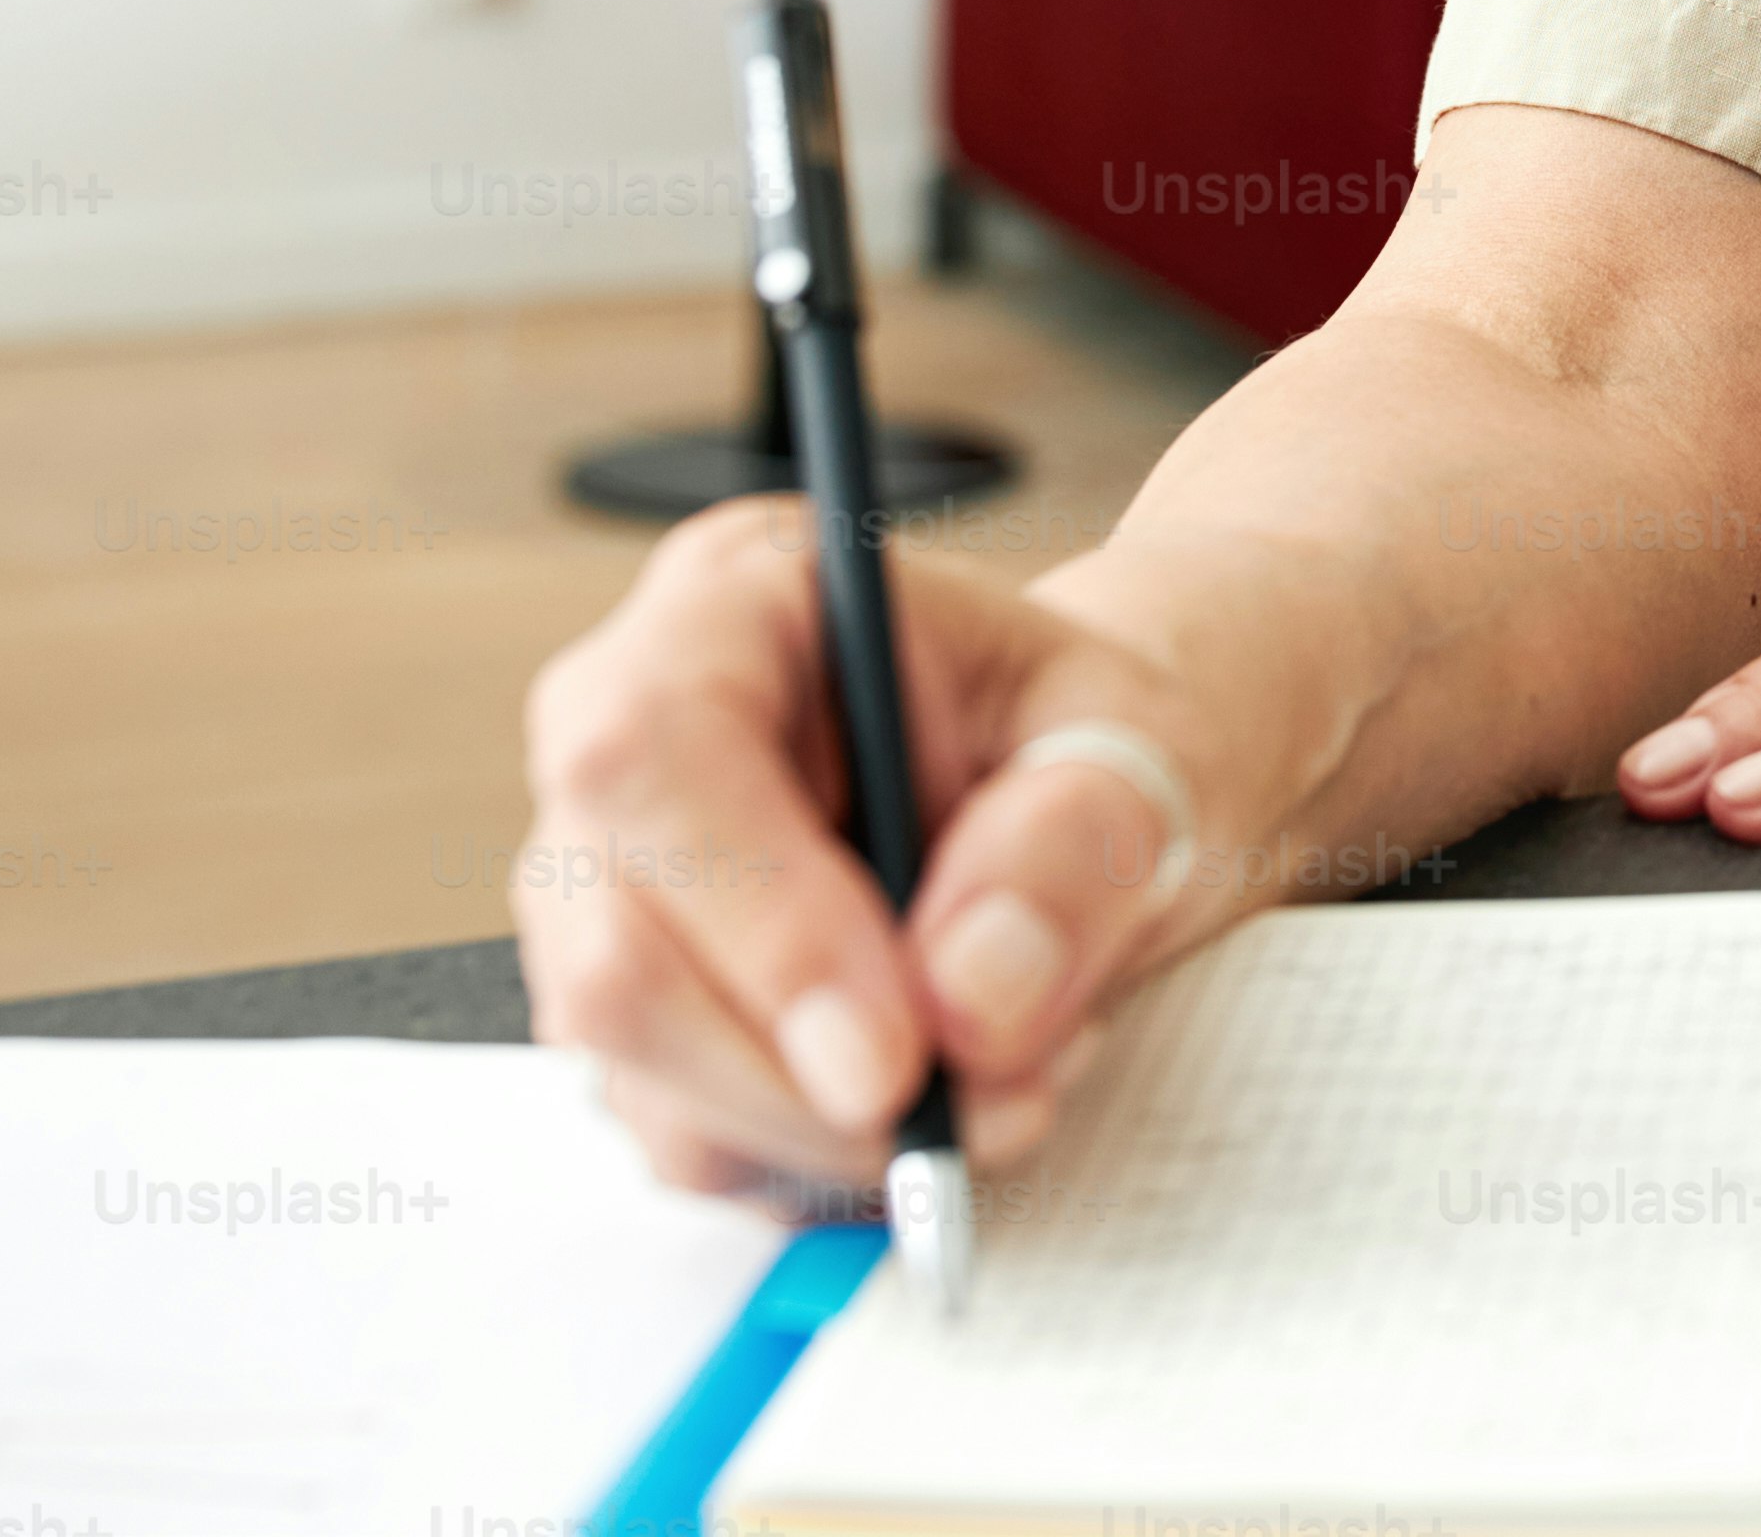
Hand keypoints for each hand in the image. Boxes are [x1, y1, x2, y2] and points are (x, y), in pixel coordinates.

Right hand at [513, 499, 1246, 1197]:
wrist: (1104, 792)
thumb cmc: (1107, 735)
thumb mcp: (1151, 747)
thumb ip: (1074, 846)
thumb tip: (968, 994)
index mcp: (740, 601)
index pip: (652, 750)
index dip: (759, 920)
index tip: (892, 1059)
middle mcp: (632, 737)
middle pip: (615, 950)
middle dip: (800, 1076)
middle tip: (985, 1106)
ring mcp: (610, 887)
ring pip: (638, 1071)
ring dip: (832, 1131)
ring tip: (1011, 1075)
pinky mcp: (637, 1016)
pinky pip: (685, 1136)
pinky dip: (823, 1159)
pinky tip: (945, 1096)